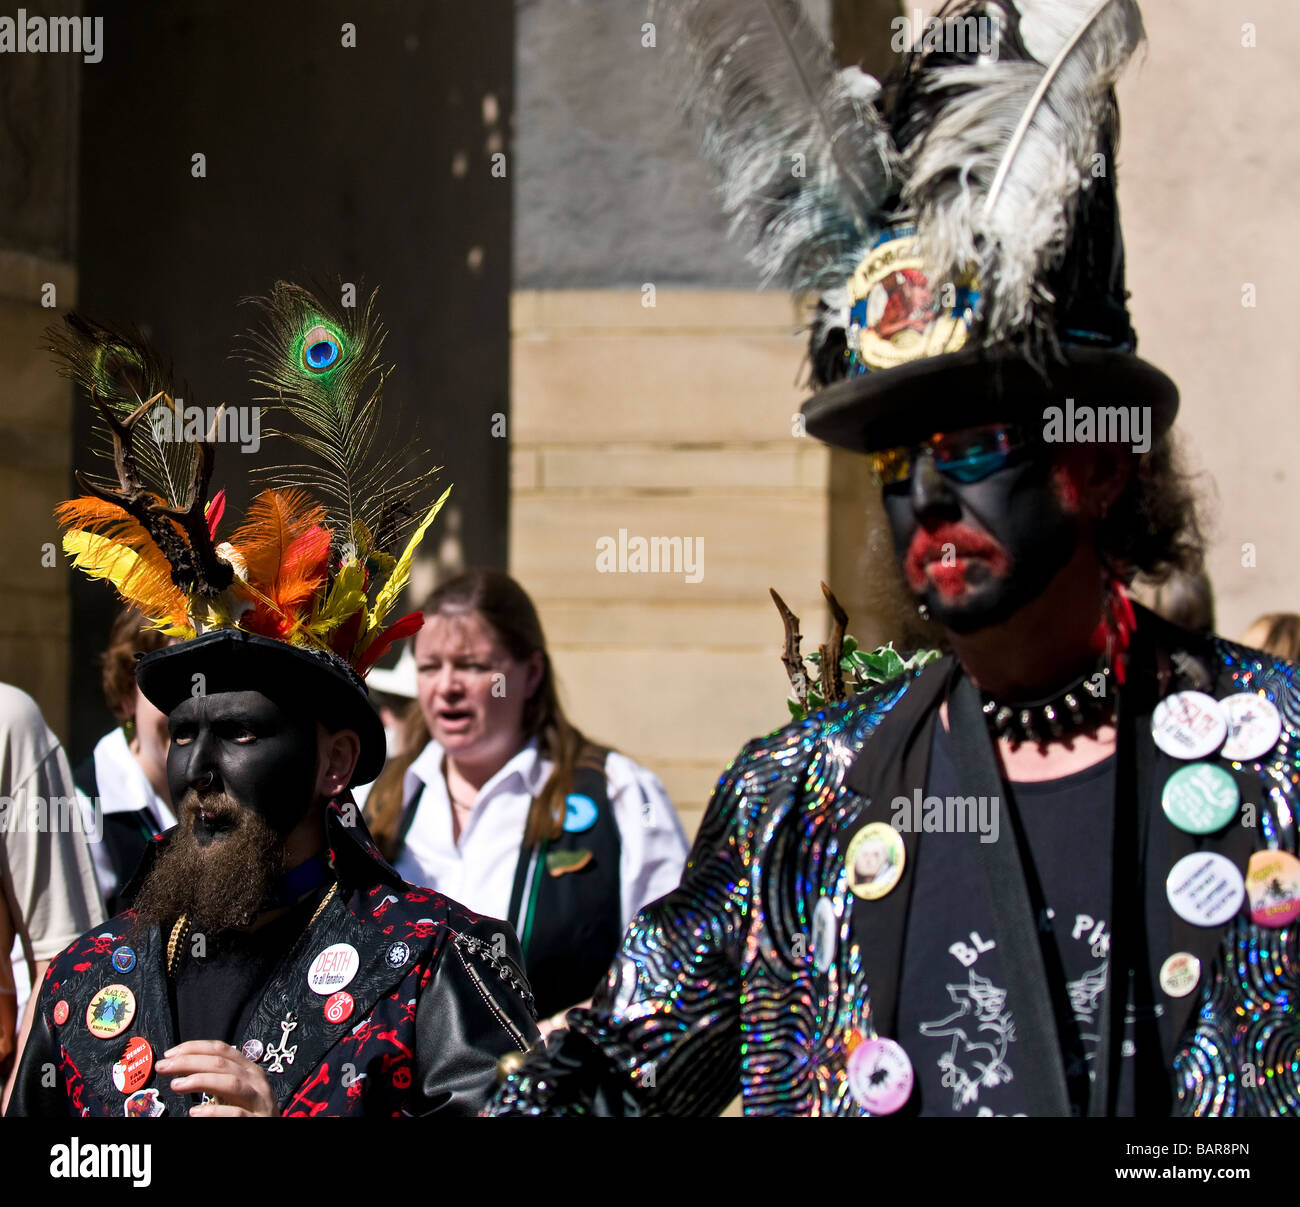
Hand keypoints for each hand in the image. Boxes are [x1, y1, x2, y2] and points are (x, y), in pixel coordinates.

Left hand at [156, 1040, 279, 1116]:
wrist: (271, 1132)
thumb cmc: (249, 1112)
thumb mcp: (234, 1091)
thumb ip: (215, 1079)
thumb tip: (181, 1069)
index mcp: (248, 1069)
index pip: (221, 1049)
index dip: (194, 1048)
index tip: (170, 1054)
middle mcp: (255, 1081)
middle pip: (221, 1063)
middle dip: (189, 1062)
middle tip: (164, 1066)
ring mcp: (258, 1101)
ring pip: (231, 1083)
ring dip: (200, 1081)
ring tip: (176, 1085)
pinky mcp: (257, 1121)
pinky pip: (236, 1114)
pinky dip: (214, 1112)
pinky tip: (195, 1112)